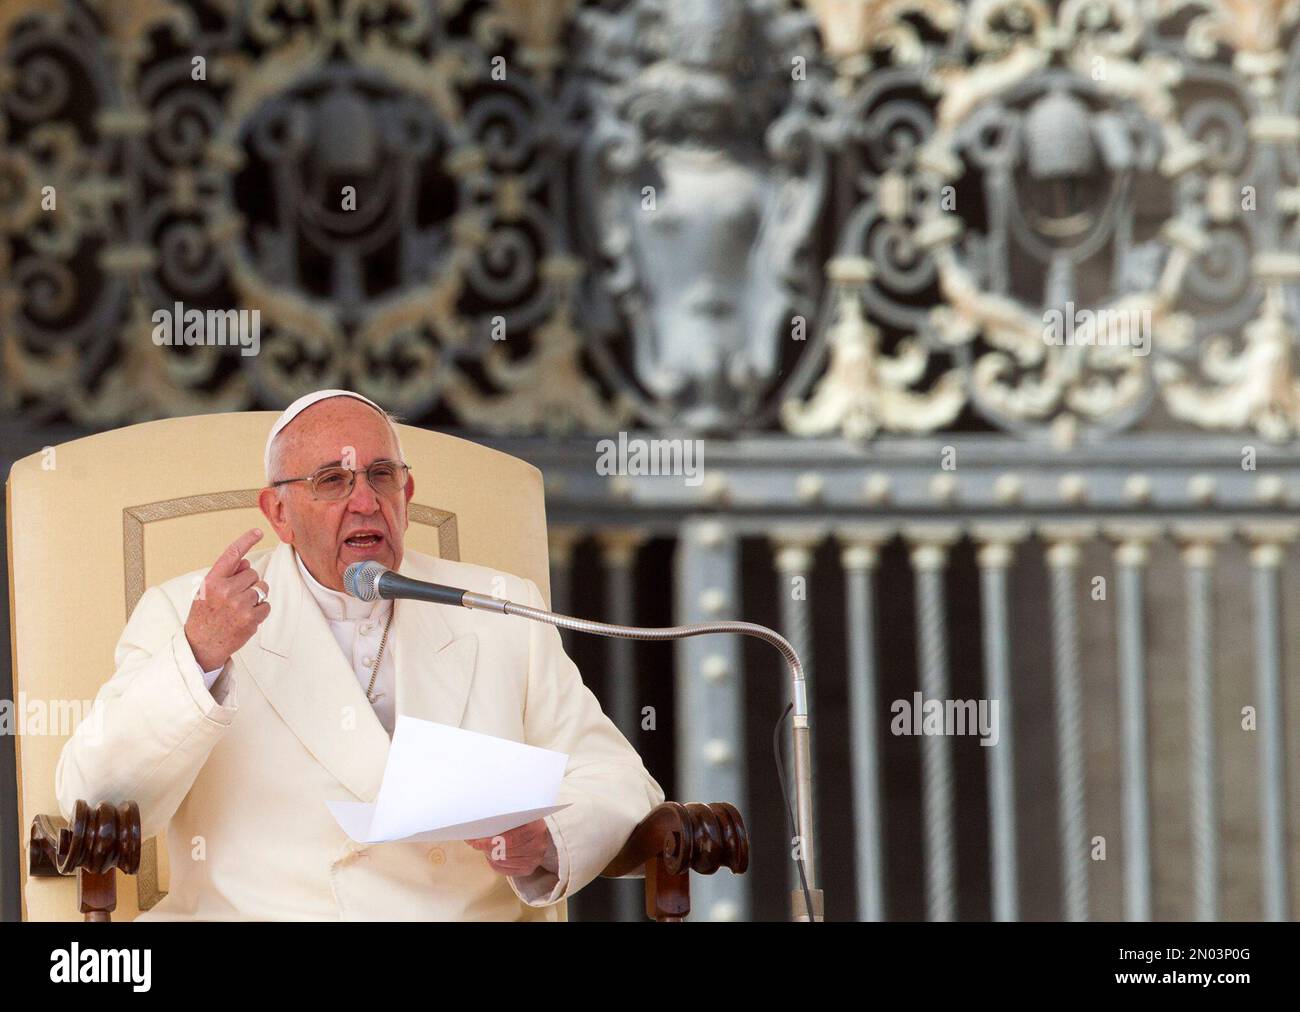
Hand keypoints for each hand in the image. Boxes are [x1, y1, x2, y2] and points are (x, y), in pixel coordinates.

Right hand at [185, 528, 269, 671]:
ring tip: (239, 608)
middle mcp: (225, 590)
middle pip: (253, 573)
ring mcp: (239, 604)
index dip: (246, 540)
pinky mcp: (251, 618)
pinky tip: (245, 618)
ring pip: (262, 588)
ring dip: (255, 596)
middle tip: (235, 598)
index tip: (258, 531)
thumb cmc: (205, 616)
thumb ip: (225, 575)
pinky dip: (260, 611)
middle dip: (248, 583)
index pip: (232, 554)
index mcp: (212, 581)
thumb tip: (246, 563)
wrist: (201, 645)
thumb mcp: (206, 591)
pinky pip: (266, 605)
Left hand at [466, 819, 552, 876]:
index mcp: (536, 827)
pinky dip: (494, 863)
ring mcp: (535, 859)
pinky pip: (504, 870)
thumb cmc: (524, 821)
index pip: (510, 839)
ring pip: (502, 862)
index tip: (477, 841)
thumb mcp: (517, 814)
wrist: (539, 832)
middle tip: (477, 843)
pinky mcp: (528, 869)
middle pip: (504, 852)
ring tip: (485, 847)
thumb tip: (478, 827)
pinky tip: (492, 855)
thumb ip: (502, 818)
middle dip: (487, 848)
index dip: (490, 842)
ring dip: (490, 855)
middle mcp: (538, 845)